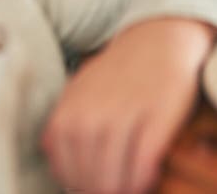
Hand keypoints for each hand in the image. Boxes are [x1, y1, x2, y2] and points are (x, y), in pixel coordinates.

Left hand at [41, 18, 216, 193]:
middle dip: (102, 191)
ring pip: (114, 181)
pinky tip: (150, 179)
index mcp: (68, 115)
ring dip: (124, 190)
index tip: (94, 185)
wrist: (161, 38)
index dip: (80, 186)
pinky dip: (144, 180)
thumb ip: (65, 122)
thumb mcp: (81, 89)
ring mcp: (124, 118)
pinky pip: (143, 166)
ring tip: (133, 187)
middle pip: (90, 182)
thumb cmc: (122, 69)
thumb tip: (56, 158)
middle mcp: (90, 119)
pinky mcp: (157, 118)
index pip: (65, 173)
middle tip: (116, 189)